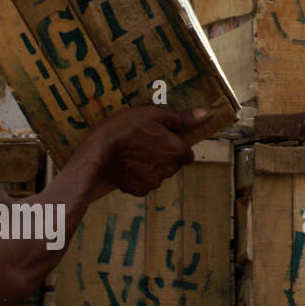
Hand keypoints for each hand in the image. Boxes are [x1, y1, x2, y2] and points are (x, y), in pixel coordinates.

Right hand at [92, 107, 210, 195]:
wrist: (100, 149)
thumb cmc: (127, 127)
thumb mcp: (154, 115)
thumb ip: (181, 119)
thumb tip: (205, 115)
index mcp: (176, 150)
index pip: (187, 155)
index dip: (176, 147)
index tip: (163, 141)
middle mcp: (168, 168)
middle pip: (173, 165)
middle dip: (164, 158)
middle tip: (145, 146)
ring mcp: (153, 181)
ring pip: (158, 175)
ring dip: (151, 168)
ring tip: (134, 155)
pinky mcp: (139, 190)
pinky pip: (143, 184)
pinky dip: (138, 177)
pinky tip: (127, 166)